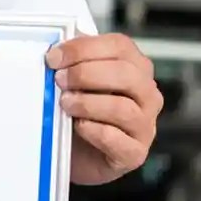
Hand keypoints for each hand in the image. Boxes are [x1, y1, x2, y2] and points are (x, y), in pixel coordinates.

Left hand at [47, 34, 162, 185]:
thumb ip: (72, 62)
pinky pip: (118, 139)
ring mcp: (145, 125)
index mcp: (134, 67)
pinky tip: (78, 127)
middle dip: (85, 74)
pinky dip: (93, 131)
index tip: (54, 57)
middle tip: (59, 80)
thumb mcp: (74, 80)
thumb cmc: (76, 111)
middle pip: (126, 74)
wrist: (76, 153)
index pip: (119, 46)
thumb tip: (57, 51)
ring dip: (87, 103)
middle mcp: (146, 94)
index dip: (83, 48)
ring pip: (123, 108)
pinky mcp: (135, 153)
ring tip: (65, 104)